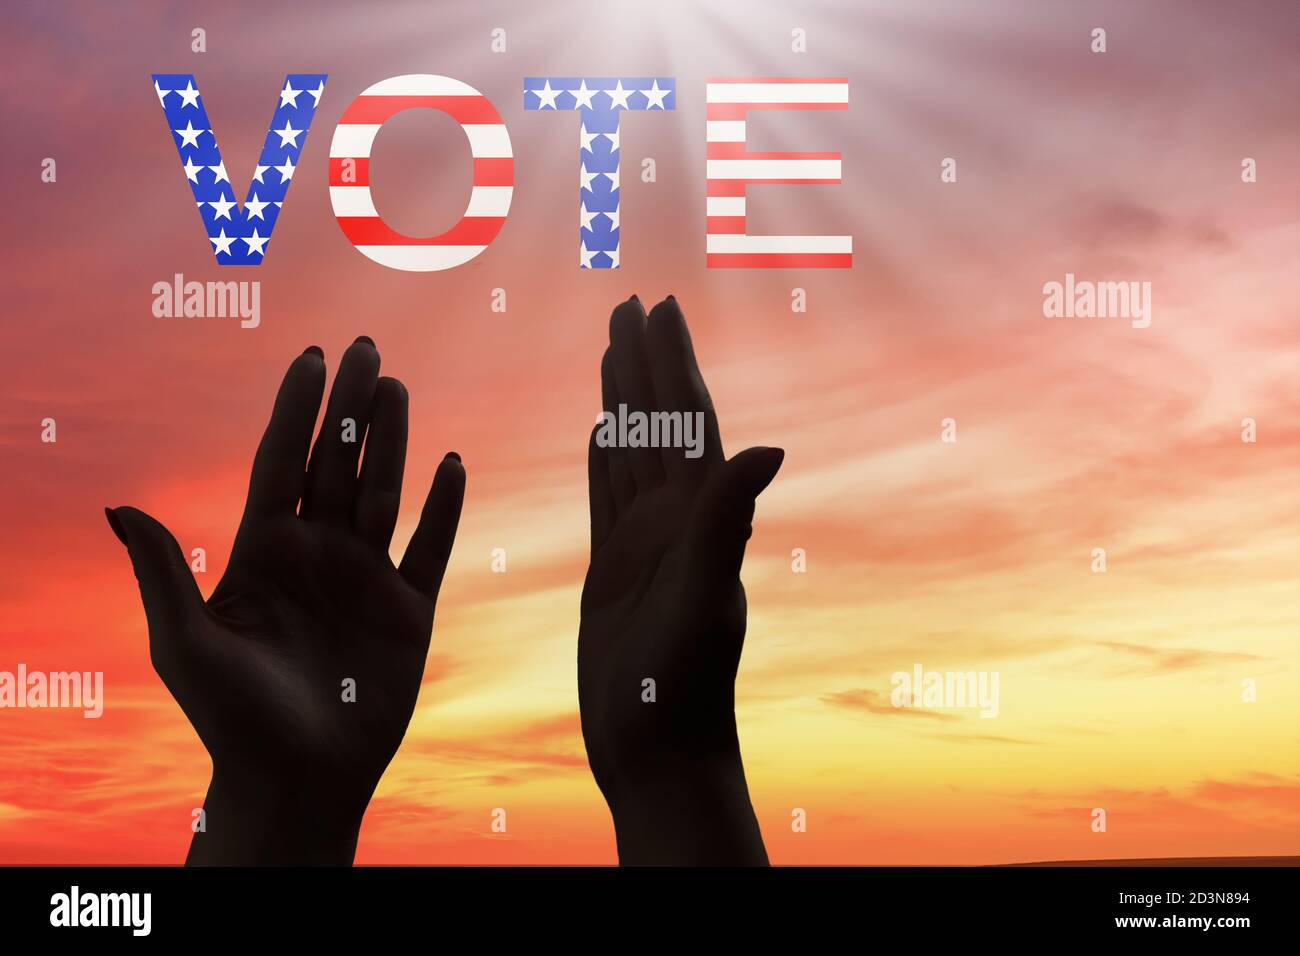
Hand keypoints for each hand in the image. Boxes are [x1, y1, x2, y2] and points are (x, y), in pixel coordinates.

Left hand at [106, 338, 464, 864]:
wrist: (297, 778)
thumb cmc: (232, 718)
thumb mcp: (184, 642)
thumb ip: (163, 571)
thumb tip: (118, 507)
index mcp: (264, 550)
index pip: (281, 462)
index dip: (295, 410)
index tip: (309, 357)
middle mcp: (317, 553)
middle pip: (335, 463)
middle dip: (348, 406)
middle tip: (364, 348)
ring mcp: (366, 576)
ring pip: (383, 491)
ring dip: (391, 440)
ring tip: (396, 387)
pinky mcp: (409, 609)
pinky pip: (430, 547)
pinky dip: (445, 508)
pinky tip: (452, 464)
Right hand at [580, 296, 781, 864]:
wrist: (657, 746)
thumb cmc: (684, 684)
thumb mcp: (703, 597)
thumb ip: (725, 521)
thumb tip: (769, 446)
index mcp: (699, 515)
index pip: (687, 420)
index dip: (675, 362)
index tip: (662, 307)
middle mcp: (674, 518)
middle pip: (657, 422)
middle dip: (646, 362)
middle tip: (632, 303)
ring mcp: (643, 540)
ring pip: (629, 448)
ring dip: (623, 397)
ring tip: (614, 349)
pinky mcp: (612, 566)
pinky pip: (605, 492)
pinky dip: (603, 453)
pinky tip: (600, 426)